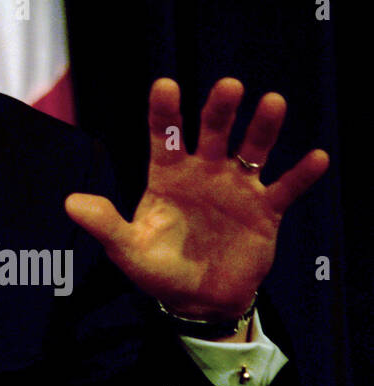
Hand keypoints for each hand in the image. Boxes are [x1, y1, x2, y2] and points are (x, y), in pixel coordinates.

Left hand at [65, 78, 328, 320]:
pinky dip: (300, 175)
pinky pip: (285, 189)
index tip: (165, 85)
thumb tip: (70, 203)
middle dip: (219, 109)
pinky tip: (316, 158)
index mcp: (167, 175)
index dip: (165, 111)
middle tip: (228, 86)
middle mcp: (203, 172)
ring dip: (262, 128)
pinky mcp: (264, 211)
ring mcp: (235, 188)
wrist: (199, 300)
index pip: (165, 135)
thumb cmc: (158, 268)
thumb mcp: (127, 249)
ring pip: (252, 150)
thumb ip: (104, 224)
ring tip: (272, 102)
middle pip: (212, 132)